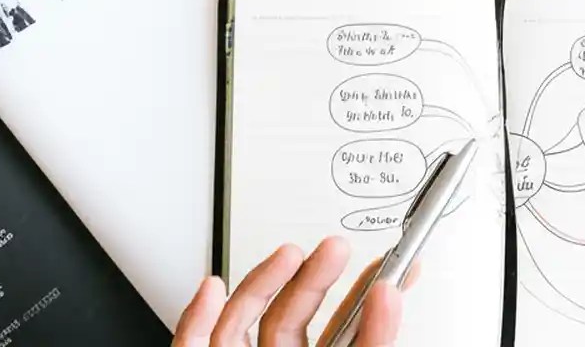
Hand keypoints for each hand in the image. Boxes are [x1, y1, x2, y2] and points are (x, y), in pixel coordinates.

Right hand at [172, 237, 405, 346]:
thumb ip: (373, 342)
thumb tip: (390, 294)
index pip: (345, 329)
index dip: (365, 291)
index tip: (393, 263)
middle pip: (289, 316)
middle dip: (311, 277)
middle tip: (336, 248)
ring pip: (240, 322)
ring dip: (260, 282)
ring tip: (288, 254)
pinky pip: (192, 344)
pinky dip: (194, 316)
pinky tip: (212, 288)